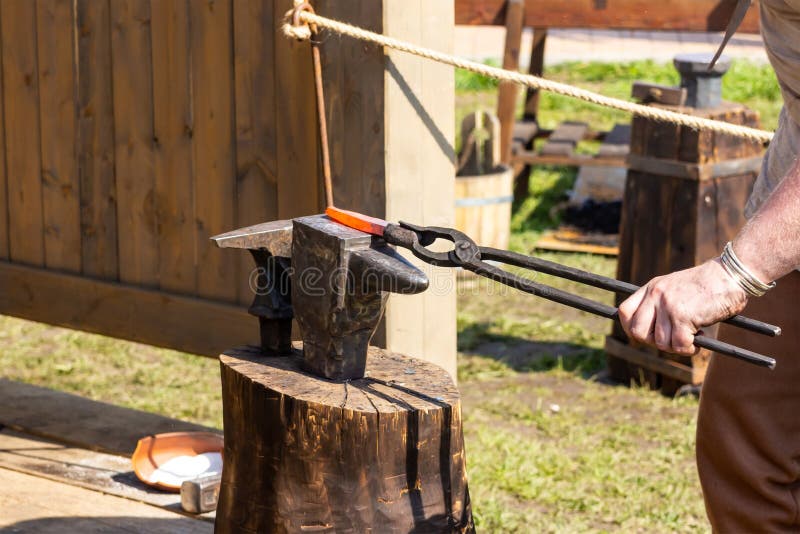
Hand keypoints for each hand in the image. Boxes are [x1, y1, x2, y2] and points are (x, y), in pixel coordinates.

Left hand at [617, 259, 747, 354]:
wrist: (730, 274)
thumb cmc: (707, 284)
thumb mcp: (675, 286)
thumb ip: (660, 303)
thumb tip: (649, 331)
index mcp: (652, 288)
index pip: (624, 312)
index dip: (630, 328)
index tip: (645, 335)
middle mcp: (656, 296)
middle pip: (638, 332)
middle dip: (654, 342)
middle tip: (672, 339)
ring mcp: (668, 306)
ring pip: (661, 343)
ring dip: (677, 346)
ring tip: (691, 336)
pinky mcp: (683, 317)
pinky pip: (680, 345)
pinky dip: (690, 348)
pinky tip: (700, 337)